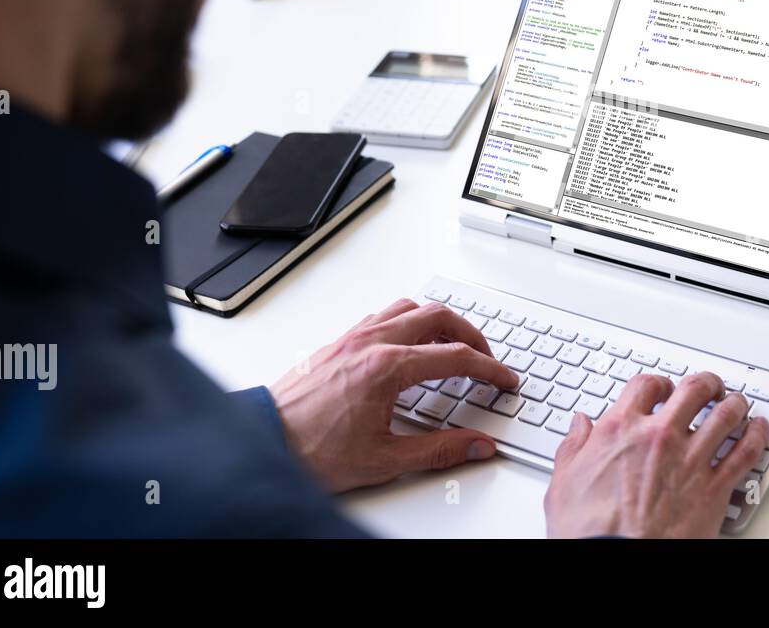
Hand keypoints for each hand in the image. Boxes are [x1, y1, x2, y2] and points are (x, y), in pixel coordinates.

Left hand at [269, 299, 518, 492]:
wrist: (264, 444)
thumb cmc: (311, 451)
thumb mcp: (385, 460)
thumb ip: (440, 450)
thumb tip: (477, 445)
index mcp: (387, 368)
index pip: (456, 357)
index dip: (490, 369)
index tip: (504, 381)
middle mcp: (371, 343)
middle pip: (439, 317)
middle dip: (472, 336)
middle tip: (486, 361)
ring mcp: (353, 339)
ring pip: (410, 308)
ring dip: (440, 322)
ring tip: (454, 346)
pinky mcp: (339, 343)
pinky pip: (384, 315)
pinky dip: (409, 322)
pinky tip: (411, 344)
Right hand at [544, 371, 768, 537]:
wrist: (616, 562)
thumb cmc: (590, 532)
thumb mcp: (564, 483)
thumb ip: (574, 447)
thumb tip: (579, 426)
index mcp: (621, 429)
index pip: (646, 385)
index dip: (658, 383)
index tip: (662, 390)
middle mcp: (660, 437)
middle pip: (694, 390)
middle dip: (705, 384)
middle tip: (708, 387)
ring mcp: (691, 460)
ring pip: (726, 415)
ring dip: (735, 404)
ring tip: (738, 403)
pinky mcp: (714, 488)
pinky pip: (746, 453)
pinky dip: (757, 436)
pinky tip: (759, 430)